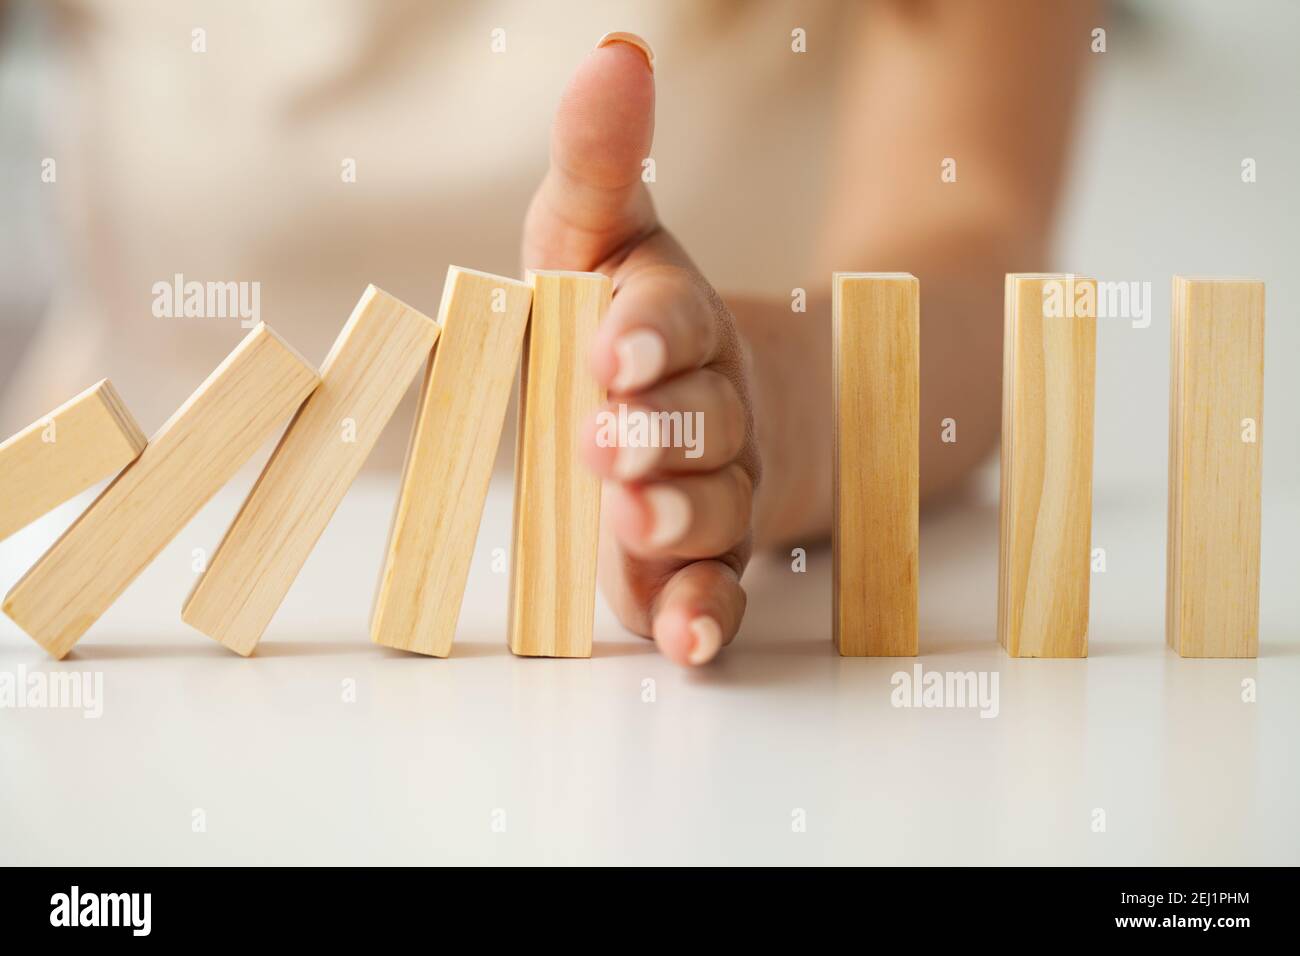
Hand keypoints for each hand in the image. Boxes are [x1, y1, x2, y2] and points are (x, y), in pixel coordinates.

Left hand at [522, 33, 759, 665]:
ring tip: (633, 520)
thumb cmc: (635, 317)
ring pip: (713, 506)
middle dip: (661, 431)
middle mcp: (711, 409)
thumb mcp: (603, 236)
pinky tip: (681, 643)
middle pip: (700, 420)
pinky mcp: (706, 559)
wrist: (720, 401)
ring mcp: (718, 489)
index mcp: (676, 323)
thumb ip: (600, 161)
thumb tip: (613, 50)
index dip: (650, 335)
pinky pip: (718, 590)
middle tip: (611, 443)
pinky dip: (704, 616)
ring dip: (678, 516)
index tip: (616, 347)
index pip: (673, 320)